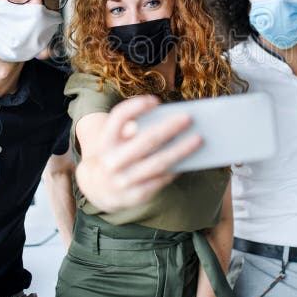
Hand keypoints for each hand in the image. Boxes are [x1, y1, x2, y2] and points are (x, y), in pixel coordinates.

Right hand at [75, 95, 201, 212]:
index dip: (136, 107)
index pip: (119, 117)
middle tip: (188, 118)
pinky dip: (176, 168)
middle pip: (146, 140)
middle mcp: (111, 161)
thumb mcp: (115, 139)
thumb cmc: (117, 153)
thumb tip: (169, 120)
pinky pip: (161, 180)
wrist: (99, 187)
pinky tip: (190, 159)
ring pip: (159, 162)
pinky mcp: (135, 196)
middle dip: (170, 128)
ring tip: (198, 139)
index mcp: (105, 141)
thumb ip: (133, 128)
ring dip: (181, 150)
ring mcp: (122, 180)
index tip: (155, 100)